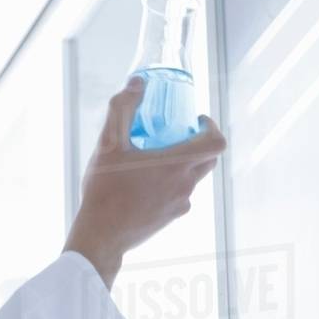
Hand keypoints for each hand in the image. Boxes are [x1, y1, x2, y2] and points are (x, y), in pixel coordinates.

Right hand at [64, 77, 226, 287]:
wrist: (101, 235)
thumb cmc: (105, 190)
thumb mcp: (108, 143)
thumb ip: (122, 108)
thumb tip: (137, 83)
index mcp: (176, 164)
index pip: (217, 143)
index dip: (212, 127)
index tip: (196, 121)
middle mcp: (185, 184)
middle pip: (209, 158)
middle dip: (199, 142)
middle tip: (177, 133)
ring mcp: (181, 203)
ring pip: (194, 176)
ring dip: (184, 162)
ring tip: (156, 157)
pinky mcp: (173, 217)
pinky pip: (182, 193)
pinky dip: (173, 182)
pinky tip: (146, 182)